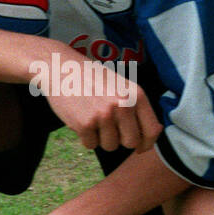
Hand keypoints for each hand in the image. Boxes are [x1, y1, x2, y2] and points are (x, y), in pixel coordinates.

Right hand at [41, 51, 162, 153]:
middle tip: (108, 127)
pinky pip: (91, 145)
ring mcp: (104, 115)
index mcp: (136, 95)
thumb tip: (150, 137)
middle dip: (120, 140)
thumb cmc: (92, 78)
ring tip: (93, 118)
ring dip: (101, 138)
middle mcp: (123, 105)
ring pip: (110, 146)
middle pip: (131, 143)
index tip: (140, 147)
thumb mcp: (121, 85)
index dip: (147, 143)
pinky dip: (85, 137)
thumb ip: (135, 107)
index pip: (152, 130)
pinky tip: (81, 119)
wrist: (61, 67)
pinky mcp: (85, 124)